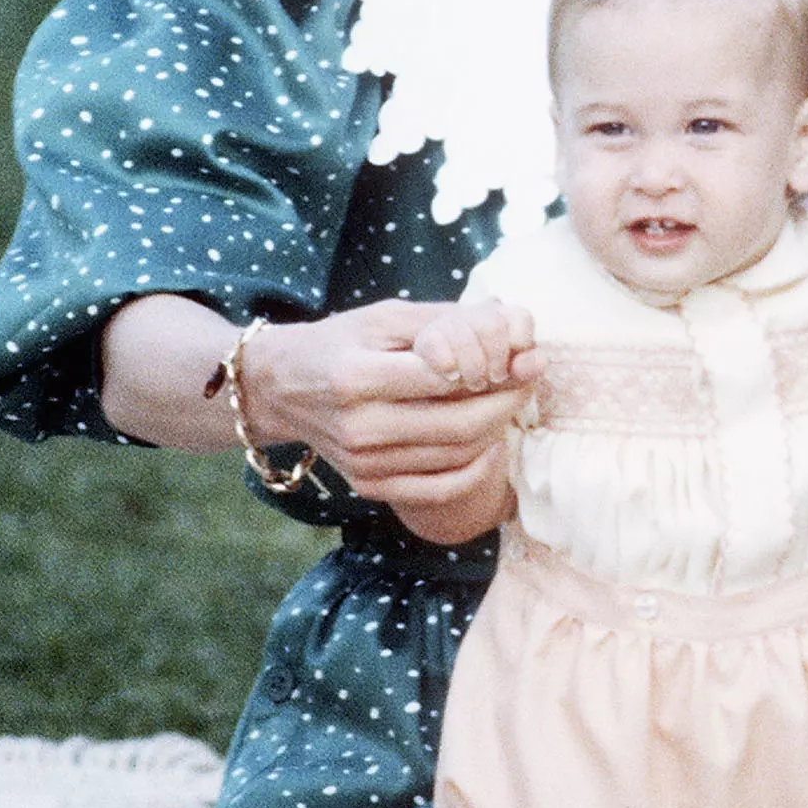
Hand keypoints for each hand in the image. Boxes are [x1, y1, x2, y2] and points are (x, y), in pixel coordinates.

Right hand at [238, 300, 541, 522]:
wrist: (281, 388)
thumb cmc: (340, 343)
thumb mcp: (382, 318)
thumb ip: (442, 322)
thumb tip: (507, 324)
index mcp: (356, 377)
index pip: (445, 378)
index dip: (494, 371)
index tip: (522, 361)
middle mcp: (357, 426)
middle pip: (457, 424)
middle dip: (505, 404)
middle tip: (526, 385)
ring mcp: (362, 462)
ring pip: (454, 456)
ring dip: (495, 432)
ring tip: (507, 407)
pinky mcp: (368, 485)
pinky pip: (438, 489)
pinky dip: (475, 470)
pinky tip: (488, 446)